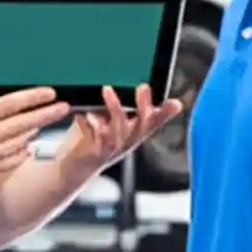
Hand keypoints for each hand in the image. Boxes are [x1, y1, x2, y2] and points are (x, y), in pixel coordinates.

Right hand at [0, 88, 70, 181]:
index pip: (13, 104)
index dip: (35, 97)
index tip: (50, 93)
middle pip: (23, 123)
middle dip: (46, 114)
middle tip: (62, 108)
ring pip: (19, 143)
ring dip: (33, 132)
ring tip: (42, 124)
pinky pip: (9, 162)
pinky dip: (21, 154)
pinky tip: (27, 148)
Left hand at [57, 84, 181, 175]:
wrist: (75, 167)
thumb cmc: (92, 140)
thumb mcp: (108, 119)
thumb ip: (119, 105)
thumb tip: (125, 83)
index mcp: (133, 133)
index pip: (154, 121)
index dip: (166, 113)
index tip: (176, 103)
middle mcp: (127, 142)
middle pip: (142, 126)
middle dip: (144, 106)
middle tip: (144, 87)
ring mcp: (113, 149)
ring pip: (120, 131)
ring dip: (115, 109)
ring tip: (108, 89)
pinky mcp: (95, 154)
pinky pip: (96, 139)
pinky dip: (91, 124)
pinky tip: (85, 114)